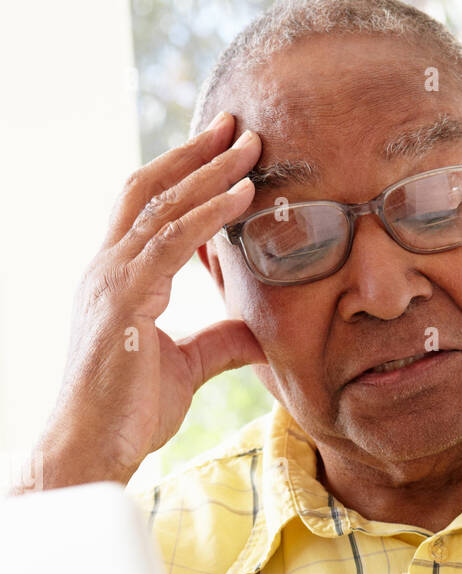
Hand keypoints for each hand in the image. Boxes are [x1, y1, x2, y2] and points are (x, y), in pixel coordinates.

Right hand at [37, 111, 264, 486]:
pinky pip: (172, 242)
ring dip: (211, 171)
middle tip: (238, 123)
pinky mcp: (123, 299)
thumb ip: (219, 344)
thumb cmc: (128, 414)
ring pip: (163, 206)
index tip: (224, 149)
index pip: (147, 208)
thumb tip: (257, 333)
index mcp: (116, 278)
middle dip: (194, 152)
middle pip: (149, 188)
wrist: (91, 450)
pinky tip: (242, 195)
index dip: (184, 175)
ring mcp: (110, 279)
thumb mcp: (186, 369)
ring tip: (252, 145)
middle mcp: (106, 267)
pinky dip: (209, 214)